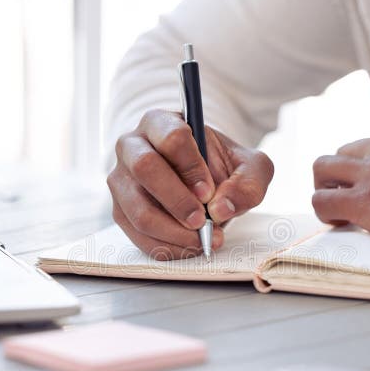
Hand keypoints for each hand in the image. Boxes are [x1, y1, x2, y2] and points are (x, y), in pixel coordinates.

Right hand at [108, 109, 273, 258]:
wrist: (203, 184)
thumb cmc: (222, 168)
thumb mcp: (250, 168)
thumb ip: (248, 183)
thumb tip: (221, 208)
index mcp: (162, 123)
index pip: (171, 137)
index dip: (191, 167)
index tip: (209, 191)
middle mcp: (133, 146)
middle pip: (145, 168)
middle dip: (177, 200)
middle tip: (202, 221)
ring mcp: (121, 180)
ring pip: (138, 210)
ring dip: (173, 232)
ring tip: (202, 238)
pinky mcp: (120, 211)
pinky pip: (137, 236)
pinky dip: (167, 247)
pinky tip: (190, 246)